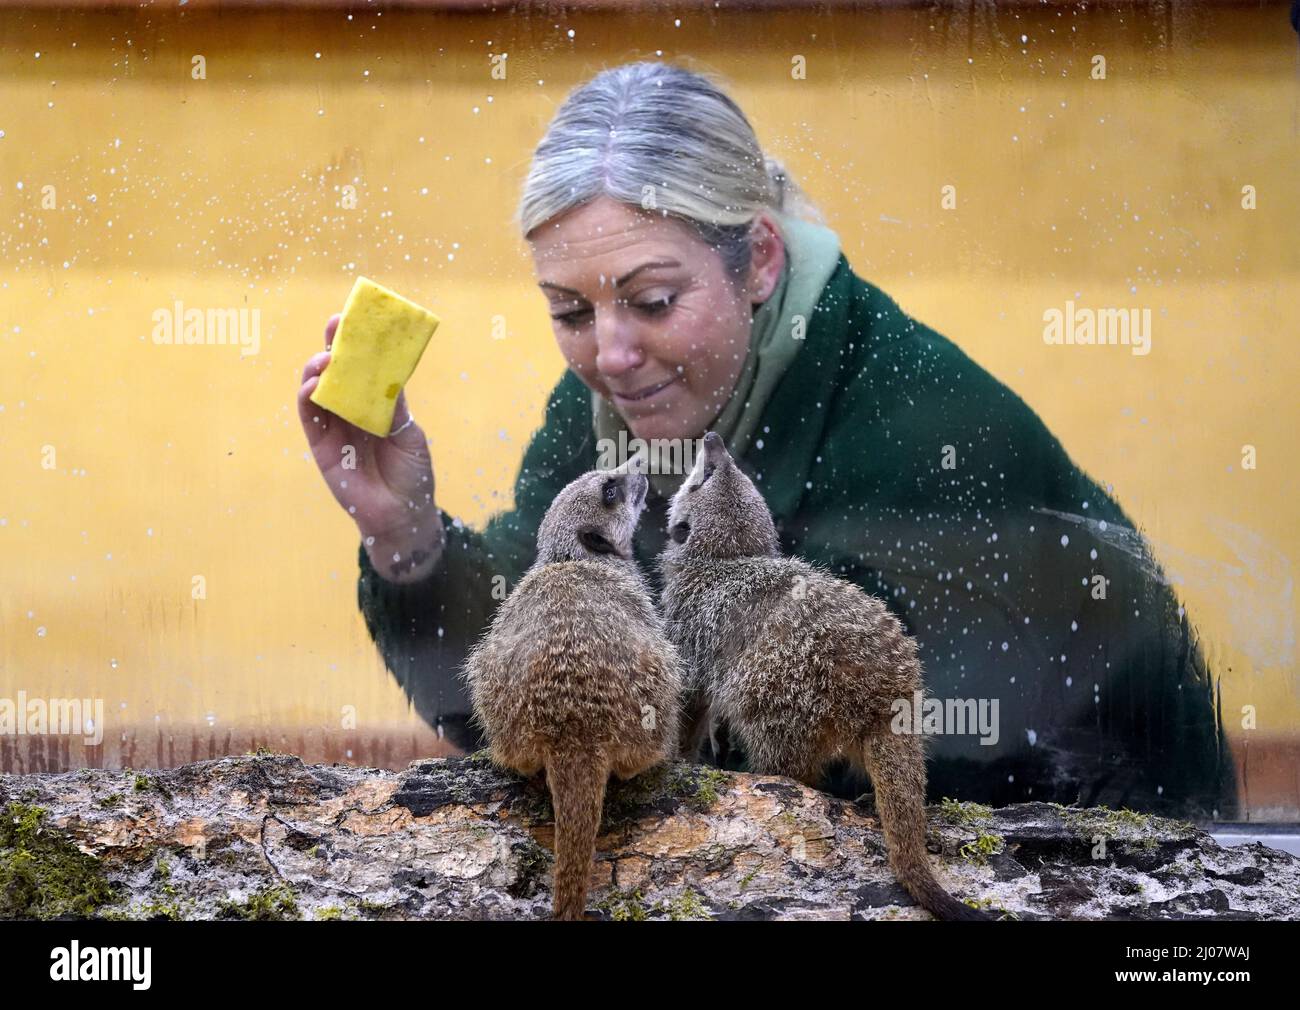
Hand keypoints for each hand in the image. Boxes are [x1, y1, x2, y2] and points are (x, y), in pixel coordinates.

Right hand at [298, 314, 442, 579]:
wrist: (403, 515)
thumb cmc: (412, 475)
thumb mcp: (409, 434)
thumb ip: (394, 405)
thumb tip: (388, 370)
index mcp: (378, 404)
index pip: (365, 368)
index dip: (360, 344)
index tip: (358, 320)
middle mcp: (353, 411)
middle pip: (338, 372)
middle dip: (335, 346)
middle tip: (337, 326)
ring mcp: (335, 427)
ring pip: (318, 389)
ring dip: (317, 369)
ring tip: (325, 359)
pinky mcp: (321, 446)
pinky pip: (309, 417)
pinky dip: (308, 397)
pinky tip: (314, 384)